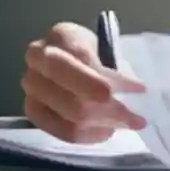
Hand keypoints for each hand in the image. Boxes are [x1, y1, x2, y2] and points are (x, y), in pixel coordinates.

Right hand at [22, 21, 146, 142]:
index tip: (138, 89)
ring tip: (127, 124)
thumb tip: (134, 91)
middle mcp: (38, 57)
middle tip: (137, 118)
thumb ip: (118, 70)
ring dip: (105, 122)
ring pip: (71, 114)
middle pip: (73, 90)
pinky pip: (62, 131)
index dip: (108, 77)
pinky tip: (106, 131)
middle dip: (110, 108)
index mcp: (61, 35)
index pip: (81, 57)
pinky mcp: (32, 110)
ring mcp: (31, 85)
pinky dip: (89, 135)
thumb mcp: (110, 53)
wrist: (76, 64)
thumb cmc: (98, 56)